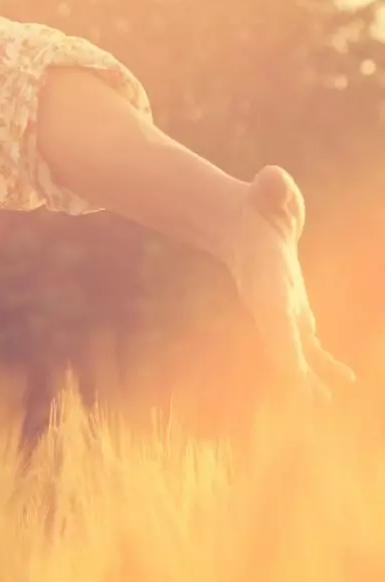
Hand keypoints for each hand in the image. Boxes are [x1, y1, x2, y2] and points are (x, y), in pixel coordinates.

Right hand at [218, 165, 354, 397]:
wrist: (239, 221)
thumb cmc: (257, 203)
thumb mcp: (267, 191)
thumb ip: (272, 188)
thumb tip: (271, 180)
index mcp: (266, 279)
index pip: (274, 315)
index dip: (282, 342)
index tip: (290, 372)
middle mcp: (270, 302)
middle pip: (282, 343)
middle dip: (295, 372)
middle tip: (310, 400)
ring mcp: (280, 310)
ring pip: (295, 352)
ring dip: (310, 376)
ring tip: (323, 401)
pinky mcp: (293, 312)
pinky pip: (308, 345)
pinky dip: (322, 363)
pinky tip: (341, 380)